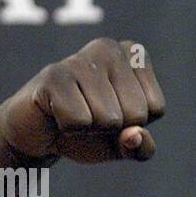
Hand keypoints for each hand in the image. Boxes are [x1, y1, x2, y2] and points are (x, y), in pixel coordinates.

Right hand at [0, 38, 165, 163]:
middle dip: (114, 128)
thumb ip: (143, 148)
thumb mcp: (124, 145)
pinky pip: (79, 121)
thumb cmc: (89, 129)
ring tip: (75, 112)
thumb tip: (134, 135)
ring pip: (109, 119)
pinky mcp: (52, 75)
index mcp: (134, 56)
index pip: (156, 108)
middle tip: (91, 115)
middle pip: (135, 114)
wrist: (40, 132)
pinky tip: (57, 113)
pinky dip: (69, 128)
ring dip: (90, 129)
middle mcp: (109, 48)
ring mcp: (80, 58)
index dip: (135, 124)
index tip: (113, 112)